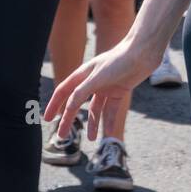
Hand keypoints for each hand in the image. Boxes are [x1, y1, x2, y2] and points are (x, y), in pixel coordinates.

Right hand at [43, 38, 159, 143]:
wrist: (143, 52)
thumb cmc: (119, 60)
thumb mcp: (98, 76)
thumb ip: (82, 91)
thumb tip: (70, 106)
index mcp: (83, 74)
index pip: (64, 91)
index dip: (55, 104)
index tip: (47, 119)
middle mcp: (93, 81)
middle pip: (77, 103)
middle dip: (69, 119)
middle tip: (62, 136)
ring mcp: (106, 86)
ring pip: (95, 109)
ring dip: (92, 123)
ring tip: (90, 139)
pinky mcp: (119, 90)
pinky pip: (111, 109)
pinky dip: (109, 121)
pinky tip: (109, 133)